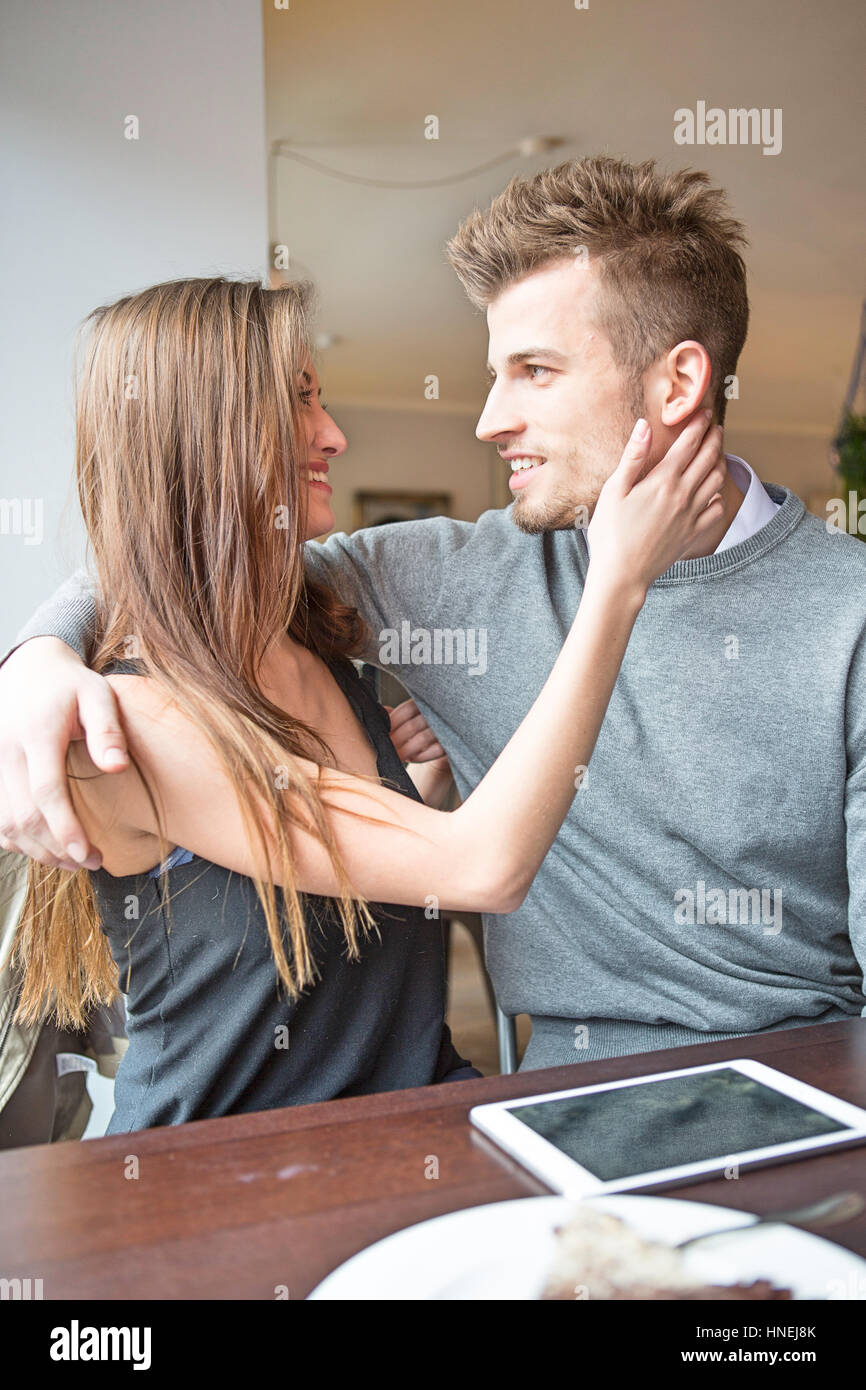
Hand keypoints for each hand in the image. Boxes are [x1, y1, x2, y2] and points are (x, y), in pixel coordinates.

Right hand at [0, 637, 128, 869]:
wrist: (27, 668)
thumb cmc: (69, 684)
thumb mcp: (97, 694)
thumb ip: (107, 730)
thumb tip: (118, 767)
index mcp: (37, 733)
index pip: (46, 791)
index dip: (66, 829)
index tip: (89, 855)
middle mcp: (6, 750)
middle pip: (24, 816)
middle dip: (57, 849)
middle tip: (92, 862)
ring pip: (5, 823)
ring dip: (37, 851)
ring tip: (73, 862)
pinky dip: (16, 840)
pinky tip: (44, 847)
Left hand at [384, 699, 451, 774]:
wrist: (446, 741)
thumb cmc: (424, 726)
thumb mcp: (410, 717)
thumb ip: (394, 713)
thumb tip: (379, 710)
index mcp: (426, 702)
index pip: (407, 709)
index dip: (393, 721)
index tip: (383, 732)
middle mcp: (438, 712)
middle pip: (412, 726)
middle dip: (396, 739)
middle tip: (386, 747)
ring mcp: (447, 728)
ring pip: (422, 740)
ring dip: (405, 750)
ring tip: (396, 755)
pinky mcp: (452, 743)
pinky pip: (435, 751)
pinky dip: (420, 757)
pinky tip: (411, 759)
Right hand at [586, 411, 725, 596]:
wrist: (622, 575)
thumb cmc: (610, 534)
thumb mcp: (614, 491)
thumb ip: (633, 457)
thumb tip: (644, 426)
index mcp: (663, 481)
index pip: (688, 444)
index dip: (698, 425)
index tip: (704, 413)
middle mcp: (683, 495)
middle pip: (708, 459)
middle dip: (714, 439)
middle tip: (716, 428)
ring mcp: (691, 515)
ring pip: (717, 482)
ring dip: (720, 463)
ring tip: (718, 454)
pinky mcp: (692, 533)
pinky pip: (716, 510)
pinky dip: (719, 497)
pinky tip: (714, 493)